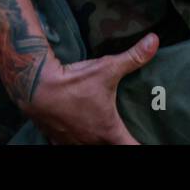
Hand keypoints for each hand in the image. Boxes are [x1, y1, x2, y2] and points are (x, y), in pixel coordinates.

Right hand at [22, 34, 157, 143]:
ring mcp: (72, 143)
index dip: (142, 145)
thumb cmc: (73, 81)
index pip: (132, 148)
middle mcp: (91, 142)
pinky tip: (76, 130)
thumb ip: (133, 57)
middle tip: (125, 131)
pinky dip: (76, 140)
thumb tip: (154, 41)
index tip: (148, 141)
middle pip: (111, 148)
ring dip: (96, 140)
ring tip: (100, 129)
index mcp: (108, 131)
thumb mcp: (106, 68)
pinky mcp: (55, 138)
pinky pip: (69, 145)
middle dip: (118, 141)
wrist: (35, 87)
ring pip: (89, 147)